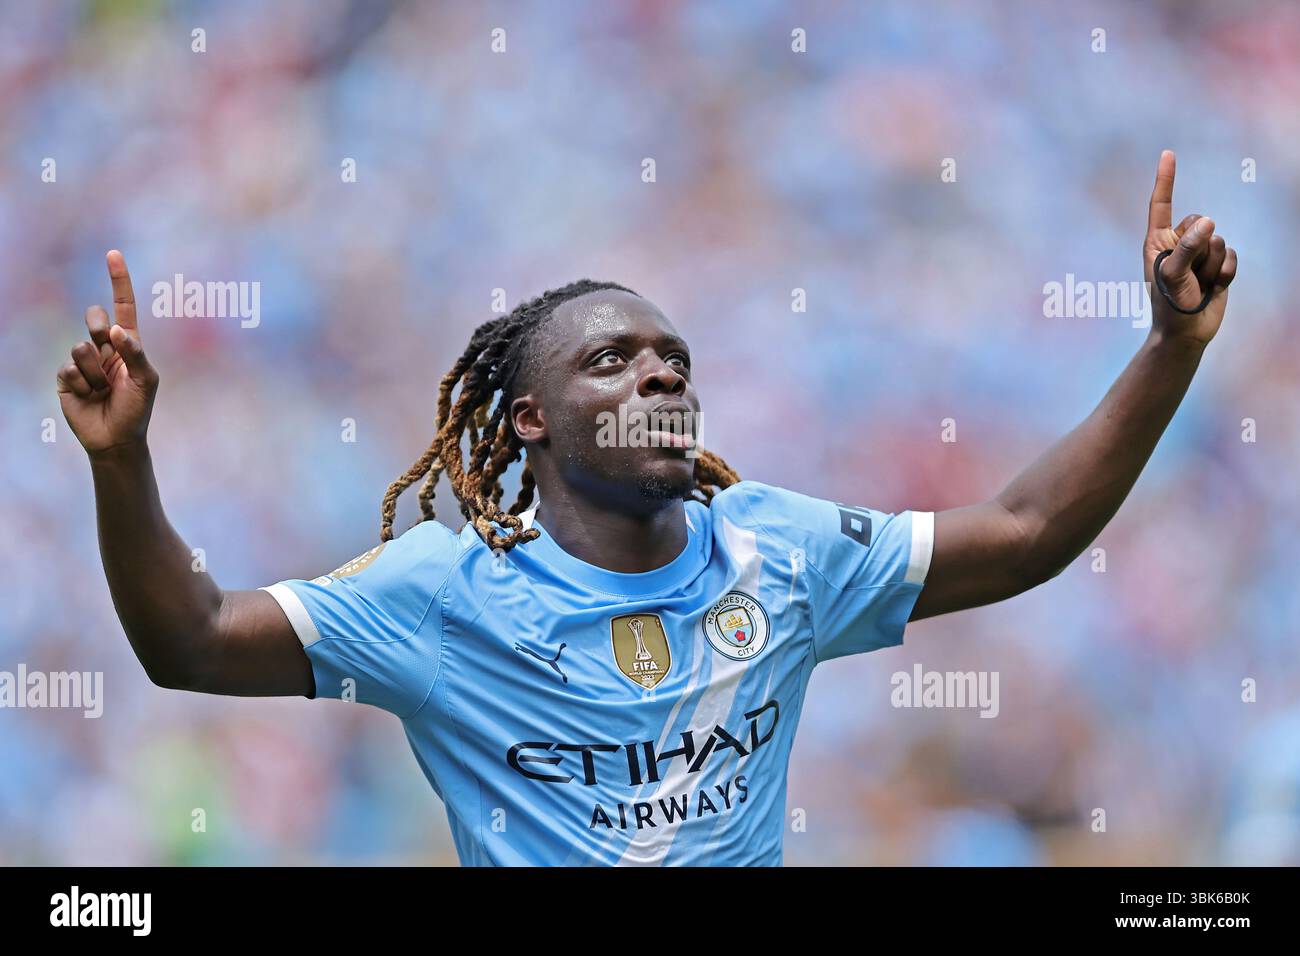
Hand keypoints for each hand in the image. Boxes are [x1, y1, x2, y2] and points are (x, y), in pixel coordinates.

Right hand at [55, 250, 158, 457]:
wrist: (116, 438)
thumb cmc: (137, 409)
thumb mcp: (147, 381)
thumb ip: (135, 353)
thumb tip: (116, 330)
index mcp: (128, 344)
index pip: (122, 306)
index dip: (118, 280)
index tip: (113, 254)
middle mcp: (105, 348)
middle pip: (95, 317)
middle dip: (99, 328)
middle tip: (108, 349)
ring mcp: (84, 361)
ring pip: (82, 346)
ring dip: (96, 371)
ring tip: (103, 389)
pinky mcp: (66, 377)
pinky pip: (69, 368)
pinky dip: (83, 384)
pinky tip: (89, 395)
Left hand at [1144, 150, 1237, 345]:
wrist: (1186, 333)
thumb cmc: (1169, 305)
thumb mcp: (1171, 275)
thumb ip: (1187, 247)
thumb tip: (1208, 222)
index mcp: (1157, 241)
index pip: (1161, 205)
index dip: (1166, 180)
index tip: (1168, 153)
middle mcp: (1178, 243)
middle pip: (1201, 222)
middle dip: (1200, 246)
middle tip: (1189, 273)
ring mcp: (1199, 253)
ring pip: (1218, 239)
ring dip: (1211, 265)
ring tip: (1198, 284)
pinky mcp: (1218, 264)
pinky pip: (1231, 255)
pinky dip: (1225, 273)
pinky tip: (1213, 288)